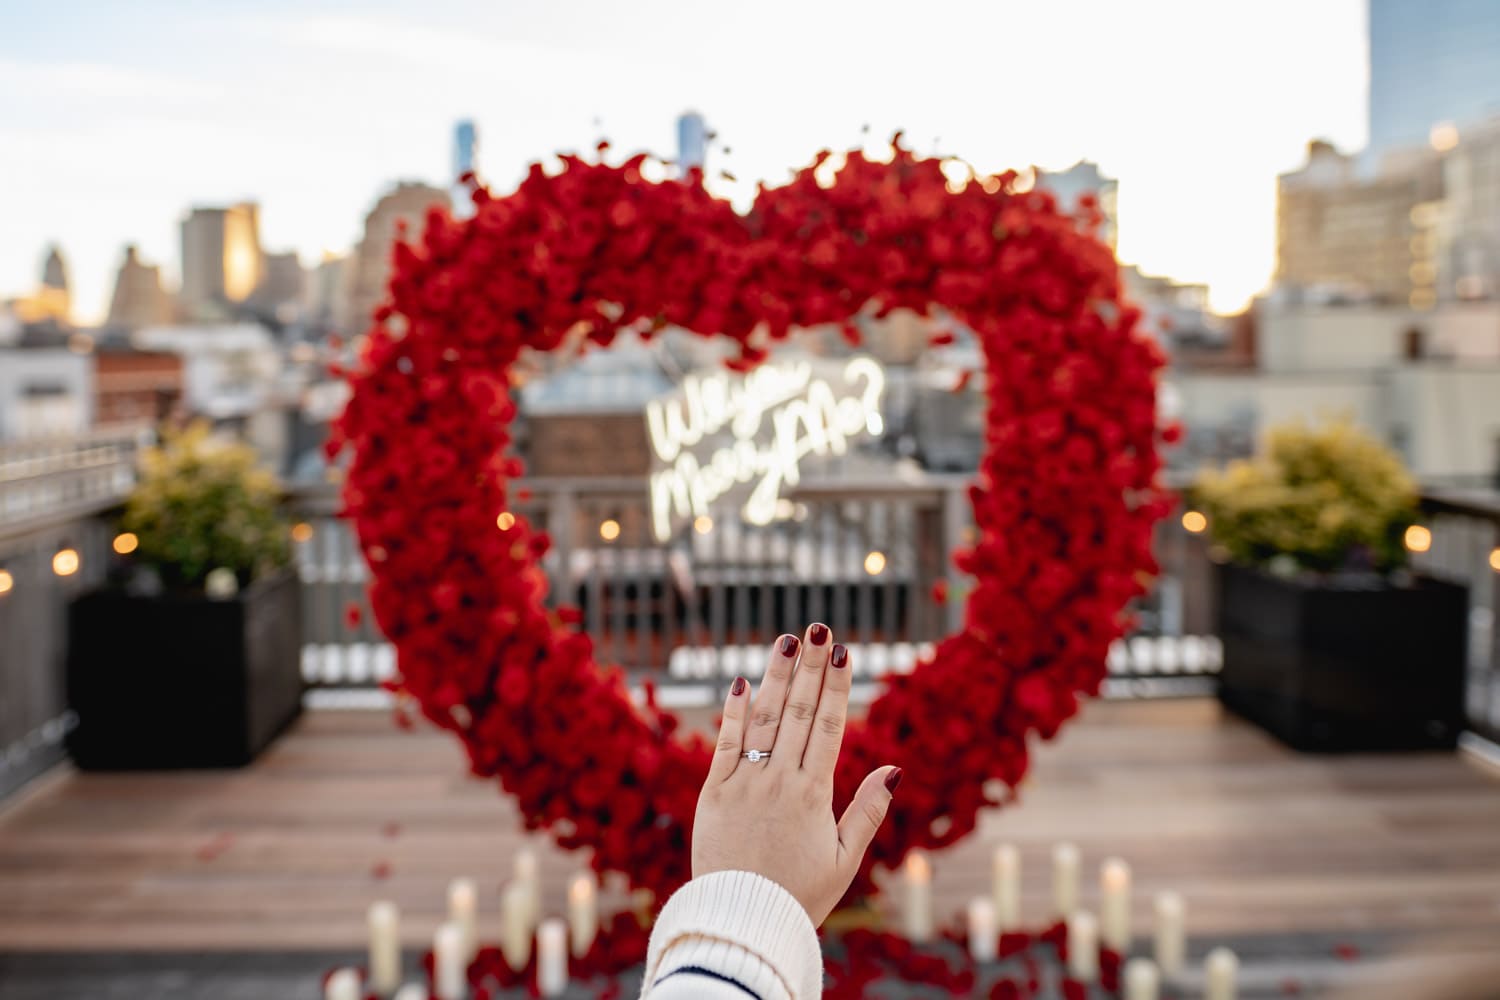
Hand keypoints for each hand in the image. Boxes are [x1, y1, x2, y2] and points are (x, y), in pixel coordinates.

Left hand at [690, 623, 901, 924]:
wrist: (742, 921)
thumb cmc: (799, 895)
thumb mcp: (844, 859)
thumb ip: (868, 810)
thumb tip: (894, 768)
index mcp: (814, 795)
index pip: (828, 726)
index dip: (835, 686)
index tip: (842, 652)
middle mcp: (779, 781)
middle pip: (796, 712)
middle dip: (808, 666)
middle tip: (817, 627)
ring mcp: (743, 783)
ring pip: (761, 720)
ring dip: (773, 677)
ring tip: (784, 641)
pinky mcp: (713, 793)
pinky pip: (724, 745)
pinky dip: (732, 714)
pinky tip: (738, 683)